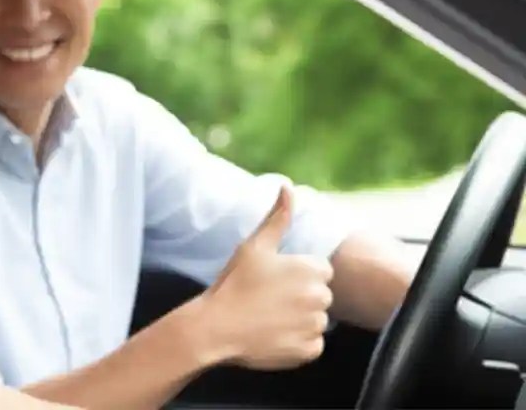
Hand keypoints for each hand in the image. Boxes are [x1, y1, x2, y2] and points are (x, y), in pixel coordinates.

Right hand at [200, 185, 333, 370]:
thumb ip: (278, 216)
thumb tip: (287, 185)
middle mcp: (320, 297)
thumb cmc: (234, 283)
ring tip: (268, 317)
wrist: (216, 327)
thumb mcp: (254, 245)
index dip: (296, 275)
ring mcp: (315, 326)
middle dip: (300, 298)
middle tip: (268, 299)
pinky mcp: (310, 351)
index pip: (320, 271)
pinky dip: (296, 342)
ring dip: (298, 320)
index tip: (273, 281)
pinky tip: (272, 334)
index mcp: (311, 269)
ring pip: (315, 320)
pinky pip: (312, 344)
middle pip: (320, 296)